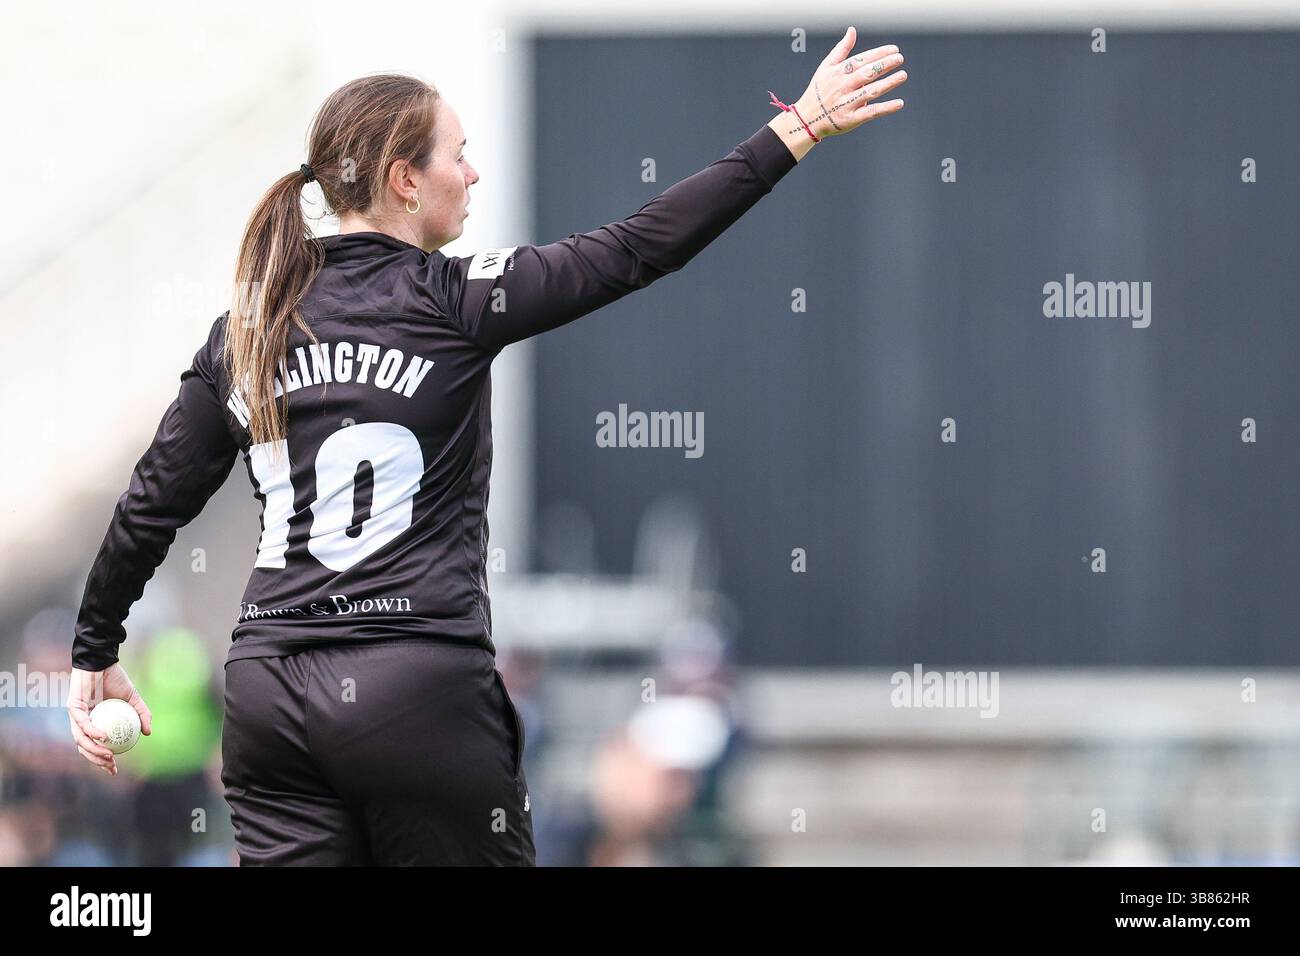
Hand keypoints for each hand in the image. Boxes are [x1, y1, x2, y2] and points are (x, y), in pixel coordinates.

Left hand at [66, 663, 152, 776]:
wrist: (103, 661)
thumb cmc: (115, 678)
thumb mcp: (133, 698)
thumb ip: (141, 714)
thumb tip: (149, 733)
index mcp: (93, 722)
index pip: (95, 746)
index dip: (103, 760)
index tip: (114, 769)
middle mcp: (81, 721)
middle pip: (85, 747)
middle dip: (96, 761)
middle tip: (111, 766)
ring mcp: (75, 715)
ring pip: (80, 739)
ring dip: (93, 750)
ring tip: (108, 755)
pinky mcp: (72, 706)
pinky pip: (82, 723)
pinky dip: (92, 731)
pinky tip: (103, 736)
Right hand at [792, 28, 907, 139]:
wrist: (807, 119)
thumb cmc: (819, 91)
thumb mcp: (826, 67)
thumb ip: (841, 49)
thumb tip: (852, 30)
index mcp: (838, 73)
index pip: (861, 60)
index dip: (878, 53)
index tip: (894, 50)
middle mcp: (842, 87)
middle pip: (867, 73)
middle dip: (884, 65)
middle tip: (899, 59)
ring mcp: (846, 104)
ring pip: (870, 92)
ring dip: (888, 83)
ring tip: (902, 75)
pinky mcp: (850, 119)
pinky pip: (871, 113)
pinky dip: (886, 108)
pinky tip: (899, 103)